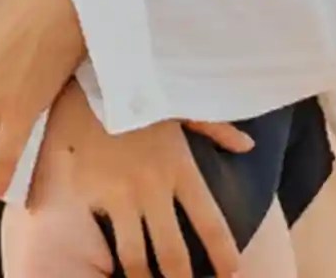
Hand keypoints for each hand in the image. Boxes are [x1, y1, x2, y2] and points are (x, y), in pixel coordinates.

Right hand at [30, 83, 243, 277]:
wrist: (88, 77)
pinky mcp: (89, 194)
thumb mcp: (179, 104)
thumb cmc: (136, 88)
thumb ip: (216, 128)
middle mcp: (153, 188)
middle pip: (174, 254)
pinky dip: (107, 254)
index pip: (212, 224)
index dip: (224, 256)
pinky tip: (110, 266)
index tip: (229, 273)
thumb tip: (247, 145)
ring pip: (135, 255)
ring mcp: (119, 194)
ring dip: (142, 277)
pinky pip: (100, 234)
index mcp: (180, 168)